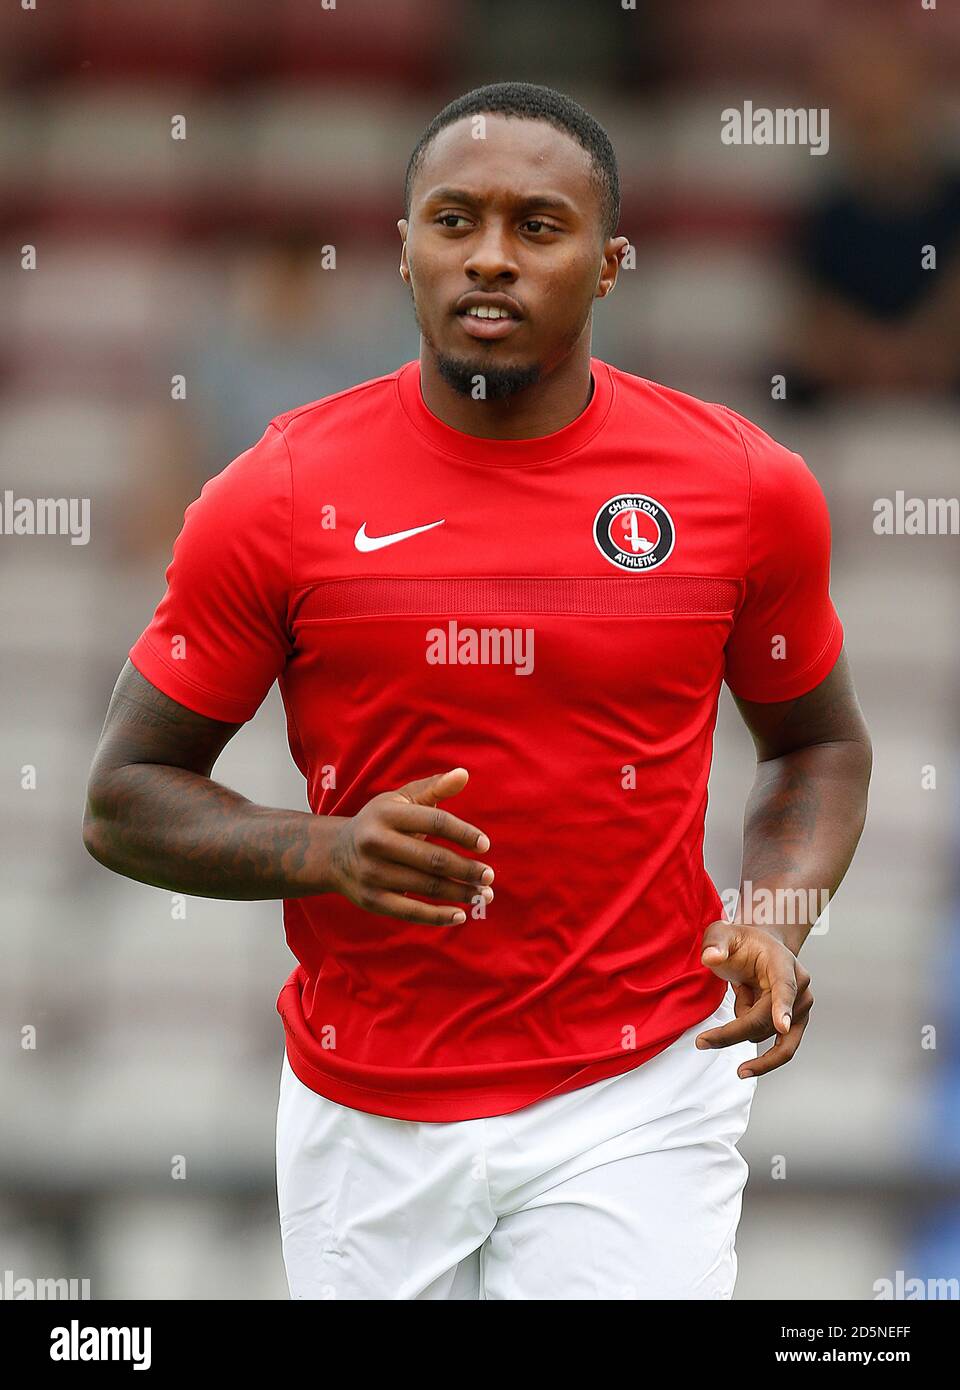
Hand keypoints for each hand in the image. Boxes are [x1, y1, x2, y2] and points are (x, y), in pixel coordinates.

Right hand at [327, 767, 493, 925]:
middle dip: (466, 869)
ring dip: (460, 893)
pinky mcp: (371, 900)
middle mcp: (376, 843)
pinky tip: (460, 915)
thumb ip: (433, 788)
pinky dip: (438, 916)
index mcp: (387, 814)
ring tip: (483, 895)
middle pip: (433, 859)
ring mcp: (372, 874)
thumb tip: (464, 774)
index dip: (463, 834)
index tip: (485, 845)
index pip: (435, 821)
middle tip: (489, 876)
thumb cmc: (379, 822)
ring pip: (426, 886)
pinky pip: (410, 912)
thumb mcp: (400, 799)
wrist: (334, 854)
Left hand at [695, 920, 813, 1078]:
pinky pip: (778, 1050)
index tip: (781, 1025)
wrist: (761, 950)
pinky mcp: (795, 1027)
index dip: (782, 1006)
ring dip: (741, 1026)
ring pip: (768, 1037)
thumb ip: (715, 943)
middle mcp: (800, 989)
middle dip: (734, 1034)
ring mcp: (800, 1011)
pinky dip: (755, 1052)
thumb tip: (712, 958)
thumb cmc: (743, 943)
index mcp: (783, 963)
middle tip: (702, 1042)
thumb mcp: (723, 933)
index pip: (785, 985)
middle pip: (768, 1021)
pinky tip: (742, 1062)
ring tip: (738, 994)